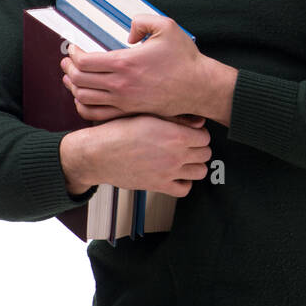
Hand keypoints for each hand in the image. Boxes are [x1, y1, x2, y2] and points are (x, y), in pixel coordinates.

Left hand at [62, 15, 230, 121]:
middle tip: (67, 61)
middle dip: (68, 68)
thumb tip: (128, 32)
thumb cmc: (185, 59)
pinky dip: (84, 106)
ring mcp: (124, 101)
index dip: (74, 53)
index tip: (74, 48)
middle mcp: (120, 85)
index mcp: (125, 63)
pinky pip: (97, 114)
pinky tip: (84, 98)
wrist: (199, 87)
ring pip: (84, 98)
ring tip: (71, 78)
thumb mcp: (166, 26)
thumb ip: (142, 21)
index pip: (85, 61)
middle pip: (80, 79)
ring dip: (73, 87)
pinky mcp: (130, 112)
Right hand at [68, 114, 211, 197]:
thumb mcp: (149, 116)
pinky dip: (184, 183)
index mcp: (175, 135)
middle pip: (205, 154)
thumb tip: (199, 123)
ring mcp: (169, 172)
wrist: (99, 153)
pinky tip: (176, 174)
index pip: (205, 137)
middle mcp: (175, 155)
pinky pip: (184, 189)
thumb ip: (176, 119)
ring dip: (195, 165)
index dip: (199, 134)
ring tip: (184, 160)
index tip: (191, 134)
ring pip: (200, 172)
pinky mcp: (159, 186)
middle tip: (188, 146)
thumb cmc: (119, 132)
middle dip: (199, 149)